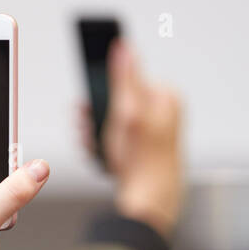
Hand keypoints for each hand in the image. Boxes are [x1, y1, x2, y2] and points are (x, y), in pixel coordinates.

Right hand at [79, 40, 182, 234]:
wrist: (150, 203)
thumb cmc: (142, 161)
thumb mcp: (128, 113)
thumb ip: (125, 78)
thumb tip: (123, 46)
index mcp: (166, 96)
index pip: (128, 78)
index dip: (103, 90)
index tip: (87, 100)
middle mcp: (164, 111)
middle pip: (119, 100)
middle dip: (96, 114)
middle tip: (83, 125)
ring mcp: (156, 130)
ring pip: (115, 121)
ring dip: (96, 131)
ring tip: (91, 144)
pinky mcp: (147, 148)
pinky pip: (120, 139)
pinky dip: (106, 146)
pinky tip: (100, 155)